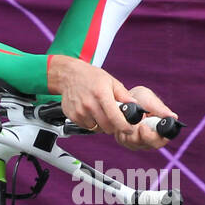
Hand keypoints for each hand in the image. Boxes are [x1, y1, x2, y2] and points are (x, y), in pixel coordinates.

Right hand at [48, 56, 174, 148]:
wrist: (69, 75)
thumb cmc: (91, 77)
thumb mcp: (111, 81)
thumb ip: (124, 95)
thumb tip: (136, 105)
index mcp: (101, 94)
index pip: (115, 118)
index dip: (124, 127)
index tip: (129, 129)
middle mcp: (89, 104)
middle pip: (107, 127)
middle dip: (114, 125)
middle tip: (114, 118)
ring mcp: (80, 111)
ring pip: (97, 128)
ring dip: (101, 124)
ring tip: (100, 112)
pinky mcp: (73, 116)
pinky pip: (87, 127)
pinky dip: (91, 123)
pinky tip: (90, 112)